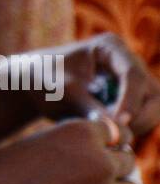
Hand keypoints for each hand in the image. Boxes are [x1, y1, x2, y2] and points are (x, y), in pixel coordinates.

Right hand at [0, 116, 141, 183]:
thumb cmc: (8, 170)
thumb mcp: (44, 142)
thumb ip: (77, 146)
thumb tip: (107, 155)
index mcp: (82, 132)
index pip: (118, 132)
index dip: (111, 142)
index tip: (104, 150)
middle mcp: (100, 160)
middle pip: (128, 161)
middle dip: (116, 166)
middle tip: (98, 174)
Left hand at [21, 33, 159, 137]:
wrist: (34, 86)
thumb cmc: (45, 80)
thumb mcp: (64, 93)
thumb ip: (90, 108)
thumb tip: (118, 131)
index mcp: (111, 47)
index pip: (133, 75)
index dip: (130, 101)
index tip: (118, 123)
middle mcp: (127, 61)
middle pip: (154, 93)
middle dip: (141, 116)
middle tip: (119, 134)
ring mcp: (132, 82)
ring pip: (154, 108)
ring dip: (138, 126)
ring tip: (110, 135)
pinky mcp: (130, 100)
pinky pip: (144, 119)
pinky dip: (132, 130)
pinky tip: (110, 136)